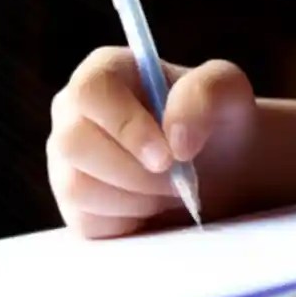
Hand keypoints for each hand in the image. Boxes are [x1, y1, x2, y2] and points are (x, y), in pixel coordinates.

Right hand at [47, 47, 257, 237]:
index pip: (90, 91)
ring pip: (76, 187)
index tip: (167, 156)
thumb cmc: (217, 122)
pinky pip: (85, 221)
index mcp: (104, 74)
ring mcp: (67, 162)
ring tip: (168, 190)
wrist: (223, 172)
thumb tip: (175, 138)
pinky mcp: (74, 206)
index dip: (123, 124)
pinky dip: (126, 222)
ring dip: (134, 199)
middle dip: (134, 172)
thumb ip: (205, 94)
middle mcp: (73, 114)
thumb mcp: (229, 91)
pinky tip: (151, 208)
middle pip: (74, 143)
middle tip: (178, 181)